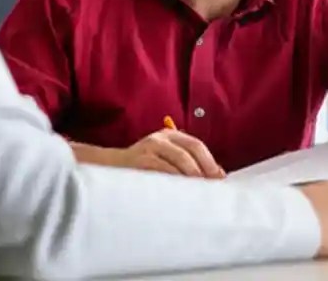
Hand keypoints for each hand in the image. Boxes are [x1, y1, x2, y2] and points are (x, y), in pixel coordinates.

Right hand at [106, 129, 226, 178]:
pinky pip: (164, 169)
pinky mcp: (140, 160)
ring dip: (193, 176)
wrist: (107, 168)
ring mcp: (149, 147)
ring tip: (201, 190)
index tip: (220, 178)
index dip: (211, 161)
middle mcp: (160, 137)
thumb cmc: (141, 169)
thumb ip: (185, 164)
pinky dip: (176, 180)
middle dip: (205, 168)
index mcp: (170, 135)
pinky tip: (182, 191)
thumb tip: (214, 176)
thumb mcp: (163, 159)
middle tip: (213, 185)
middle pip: (191, 150)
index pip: (196, 145)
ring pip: (180, 159)